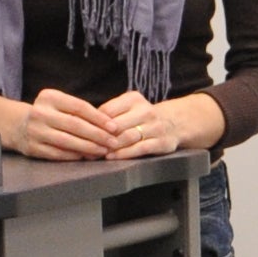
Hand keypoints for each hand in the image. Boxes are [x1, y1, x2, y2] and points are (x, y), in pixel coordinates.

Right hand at [1, 86, 127, 160]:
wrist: (17, 125)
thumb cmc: (47, 114)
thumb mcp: (59, 104)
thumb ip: (79, 111)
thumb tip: (108, 126)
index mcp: (49, 97)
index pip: (79, 107)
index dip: (99, 118)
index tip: (114, 126)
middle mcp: (40, 113)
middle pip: (75, 125)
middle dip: (98, 135)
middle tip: (113, 141)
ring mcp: (35, 131)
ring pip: (68, 141)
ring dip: (89, 147)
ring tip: (103, 150)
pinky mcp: (33, 148)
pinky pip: (59, 153)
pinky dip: (75, 156)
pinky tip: (87, 156)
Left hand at [91, 90, 225, 161]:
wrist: (175, 122)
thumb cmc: (142, 117)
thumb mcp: (128, 107)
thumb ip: (110, 113)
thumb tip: (83, 124)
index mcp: (133, 98)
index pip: (107, 110)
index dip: (93, 123)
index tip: (81, 132)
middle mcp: (145, 110)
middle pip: (117, 124)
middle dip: (100, 137)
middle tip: (85, 146)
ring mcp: (155, 127)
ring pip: (128, 137)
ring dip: (111, 147)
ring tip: (97, 153)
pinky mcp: (162, 142)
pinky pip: (140, 148)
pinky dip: (125, 154)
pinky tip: (113, 158)